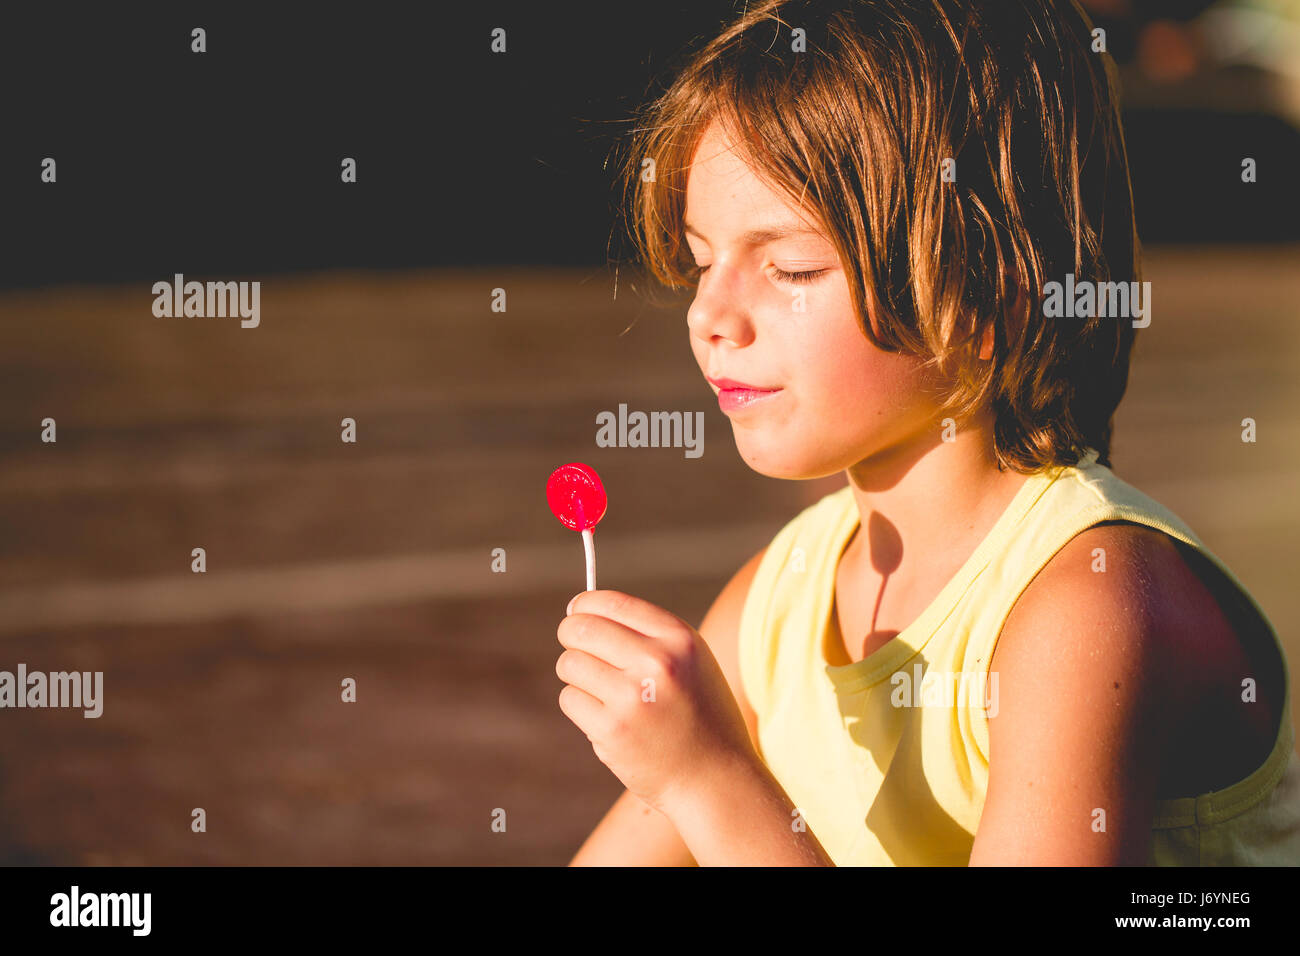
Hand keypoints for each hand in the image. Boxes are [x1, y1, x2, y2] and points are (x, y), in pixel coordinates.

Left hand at [555, 589, 758, 816]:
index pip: (612, 603)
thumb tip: (582, 611)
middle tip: (576, 648)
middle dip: (571, 636)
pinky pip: (570, 699)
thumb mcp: (691, 661)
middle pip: (581, 629)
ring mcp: (632, 697)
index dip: (585, 604)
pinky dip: (581, 707)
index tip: (576, 610)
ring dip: (577, 675)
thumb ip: (648, 634)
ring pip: (569, 664)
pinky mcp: (612, 730)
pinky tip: (607, 719)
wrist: (715, 779)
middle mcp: (657, 662)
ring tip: (604, 691)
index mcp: (679, 639)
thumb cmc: (700, 715)